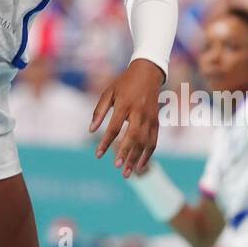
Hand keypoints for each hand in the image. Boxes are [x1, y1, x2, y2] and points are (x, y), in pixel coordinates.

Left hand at [90, 58, 163, 177]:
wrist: (147, 74)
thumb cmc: (123, 84)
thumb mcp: (108, 93)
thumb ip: (99, 111)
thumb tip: (90, 130)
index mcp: (125, 104)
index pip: (114, 127)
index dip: (106, 142)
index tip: (98, 155)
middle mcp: (139, 112)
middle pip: (133, 137)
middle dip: (125, 154)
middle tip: (116, 167)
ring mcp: (150, 118)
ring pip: (145, 142)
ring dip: (136, 158)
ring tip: (127, 173)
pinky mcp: (156, 122)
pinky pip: (154, 141)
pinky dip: (148, 155)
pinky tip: (140, 166)